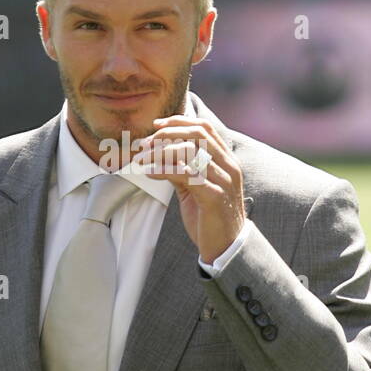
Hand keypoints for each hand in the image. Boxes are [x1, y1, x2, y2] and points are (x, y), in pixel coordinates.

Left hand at [131, 115, 245, 264]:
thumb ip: (184, 169)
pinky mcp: (215, 197)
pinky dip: (164, 170)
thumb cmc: (210, 217)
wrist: (227, 248)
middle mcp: (229, 166)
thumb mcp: (196, 188)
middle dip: (167, 134)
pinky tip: (150, 172)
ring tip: (142, 159)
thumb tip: (160, 155)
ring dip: (160, 152)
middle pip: (198, 134)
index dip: (179, 121)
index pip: (204, 127)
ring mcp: (224, 181)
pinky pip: (187, 175)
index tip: (156, 125)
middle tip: (145, 144)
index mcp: (226, 160)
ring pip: (190, 152)